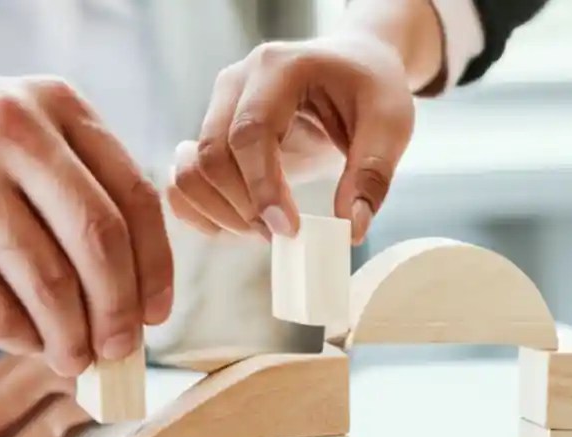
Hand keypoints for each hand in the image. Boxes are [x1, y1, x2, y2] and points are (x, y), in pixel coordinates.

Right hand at [0, 65, 173, 376]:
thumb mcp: (28, 130)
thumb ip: (84, 188)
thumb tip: (137, 295)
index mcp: (59, 107)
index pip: (135, 198)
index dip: (155, 267)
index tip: (156, 313)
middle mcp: (15, 133)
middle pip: (99, 241)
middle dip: (118, 310)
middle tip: (119, 348)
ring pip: (49, 282)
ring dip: (70, 336)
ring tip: (74, 358)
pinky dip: (19, 337)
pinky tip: (29, 343)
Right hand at [167, 36, 414, 243]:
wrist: (354, 66)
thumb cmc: (371, 89)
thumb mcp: (390, 124)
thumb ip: (371, 175)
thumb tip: (352, 229)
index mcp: (278, 69)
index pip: (250, 132)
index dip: (263, 188)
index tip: (288, 229)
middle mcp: (236, 82)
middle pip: (211, 154)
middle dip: (243, 207)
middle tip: (282, 234)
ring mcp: (217, 106)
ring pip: (189, 169)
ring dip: (220, 212)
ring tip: (263, 231)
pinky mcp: (211, 132)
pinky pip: (182, 178)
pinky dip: (201, 210)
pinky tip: (239, 225)